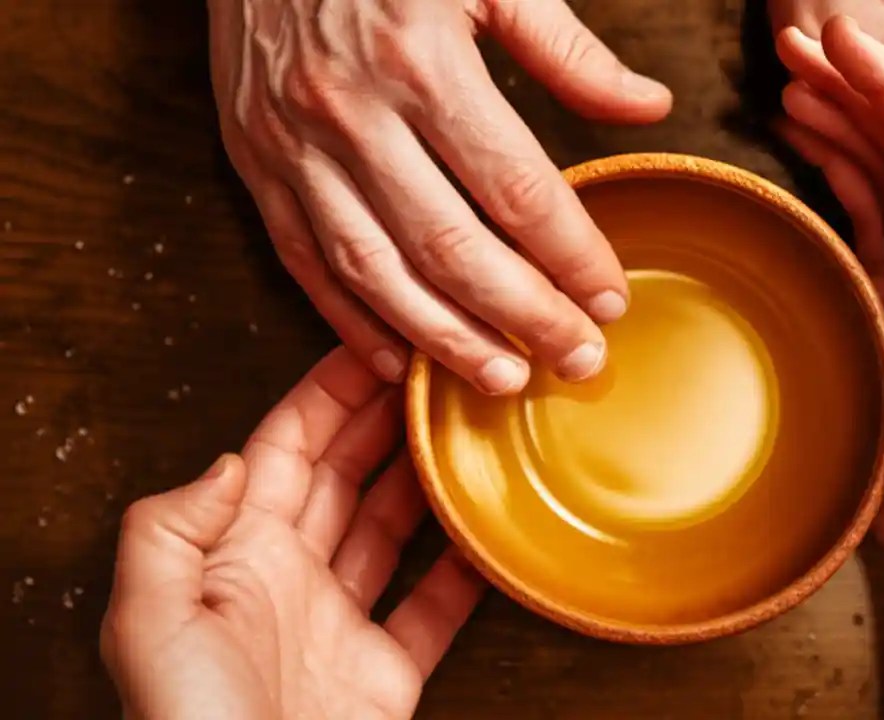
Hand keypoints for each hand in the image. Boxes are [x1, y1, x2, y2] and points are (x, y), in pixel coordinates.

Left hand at [100, 349, 484, 718]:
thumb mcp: (148, 620)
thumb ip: (171, 529)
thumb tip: (232, 459)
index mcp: (234, 554)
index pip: (288, 450)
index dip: (329, 394)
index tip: (379, 348)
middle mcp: (290, 577)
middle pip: (348, 474)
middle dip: (388, 419)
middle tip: (439, 377)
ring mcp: (341, 621)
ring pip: (394, 528)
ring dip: (428, 478)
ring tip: (470, 433)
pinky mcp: (386, 672)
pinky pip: (434, 606)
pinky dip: (466, 571)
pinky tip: (489, 533)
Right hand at [207, 0, 672, 392]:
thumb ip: (568, 48)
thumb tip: (648, 106)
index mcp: (421, 61)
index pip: (515, 188)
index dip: (569, 254)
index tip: (610, 298)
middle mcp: (352, 114)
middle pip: (452, 247)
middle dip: (524, 316)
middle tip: (577, 359)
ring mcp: (294, 144)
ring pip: (377, 269)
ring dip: (444, 336)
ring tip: (503, 378)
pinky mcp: (254, 161)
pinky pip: (304, 259)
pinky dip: (351, 319)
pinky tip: (402, 356)